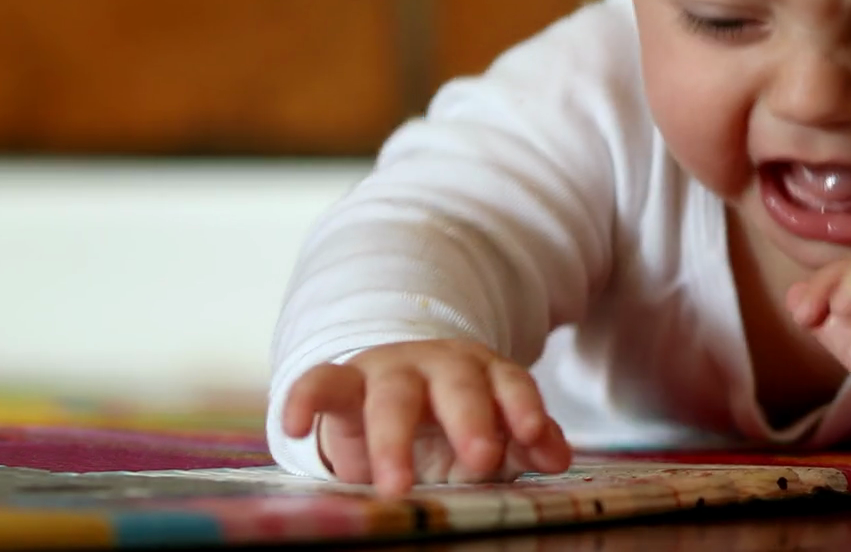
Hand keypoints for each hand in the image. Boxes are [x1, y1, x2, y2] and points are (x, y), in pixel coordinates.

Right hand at [280, 339, 572, 495]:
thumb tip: (558, 457)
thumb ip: (524, 441)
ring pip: (390, 395)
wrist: (395, 386)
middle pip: (455, 385)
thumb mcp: (491, 429)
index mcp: (484, 371)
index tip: (534, 435)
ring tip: (395, 486)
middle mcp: (438, 364)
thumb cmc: (451, 420)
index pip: (510, 383)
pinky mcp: (342, 383)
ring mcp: (387, 370)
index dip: (523, 408)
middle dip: (469, 420)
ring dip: (394, 440)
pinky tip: (292, 423)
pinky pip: (319, 382)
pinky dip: (304, 398)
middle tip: (482, 459)